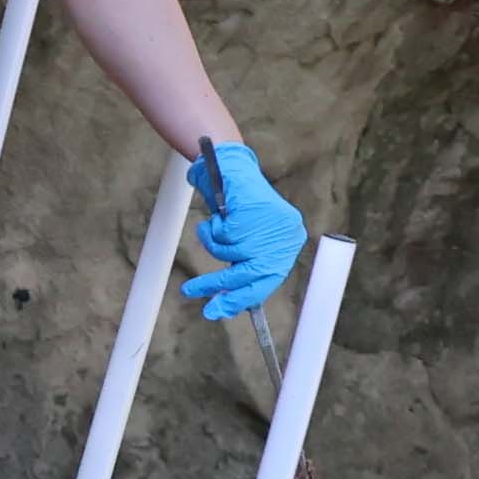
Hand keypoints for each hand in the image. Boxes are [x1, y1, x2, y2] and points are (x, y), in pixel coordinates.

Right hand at [179, 143, 305, 320]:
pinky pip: (221, 237)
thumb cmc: (237, 206)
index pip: (266, 282)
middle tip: (190, 292)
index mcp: (288, 243)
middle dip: (216, 285)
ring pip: (230, 254)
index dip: (240, 299)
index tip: (218, 310)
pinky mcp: (251, 211)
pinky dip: (211, 229)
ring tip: (214, 228)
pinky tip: (217, 215)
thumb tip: (230, 305)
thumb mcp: (247, 240)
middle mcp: (285, 234)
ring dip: (214, 244)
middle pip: (248, 274)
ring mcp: (269, 222)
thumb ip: (245, 266)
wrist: (229, 167)